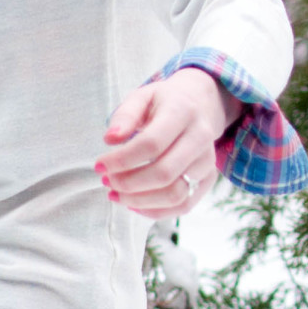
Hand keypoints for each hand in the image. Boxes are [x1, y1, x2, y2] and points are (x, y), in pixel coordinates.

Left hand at [97, 66, 240, 217]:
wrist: (202, 104)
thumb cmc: (165, 102)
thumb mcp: (142, 96)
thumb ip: (125, 115)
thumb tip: (110, 139)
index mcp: (182, 112)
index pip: (151, 144)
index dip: (122, 160)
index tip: (99, 165)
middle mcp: (200, 138)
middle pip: (164, 173)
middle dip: (128, 183)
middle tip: (106, 181)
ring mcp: (207, 161)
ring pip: (175, 194)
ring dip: (139, 201)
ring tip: (115, 194)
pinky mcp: (207, 178)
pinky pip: (184, 205)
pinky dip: (155, 211)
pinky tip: (133, 204)